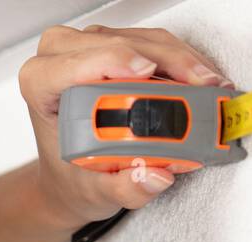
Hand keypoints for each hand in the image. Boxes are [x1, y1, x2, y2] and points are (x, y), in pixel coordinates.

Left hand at [19, 24, 233, 227]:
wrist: (69, 179)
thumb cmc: (72, 177)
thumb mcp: (95, 193)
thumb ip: (122, 188)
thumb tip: (154, 176)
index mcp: (41, 90)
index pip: (66, 65)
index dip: (106, 61)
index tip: (143, 72)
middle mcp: (60, 60)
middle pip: (114, 44)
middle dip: (163, 61)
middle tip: (198, 85)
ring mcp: (89, 49)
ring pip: (139, 38)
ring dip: (180, 59)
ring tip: (209, 86)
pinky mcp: (116, 46)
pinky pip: (152, 42)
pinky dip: (181, 60)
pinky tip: (200, 81)